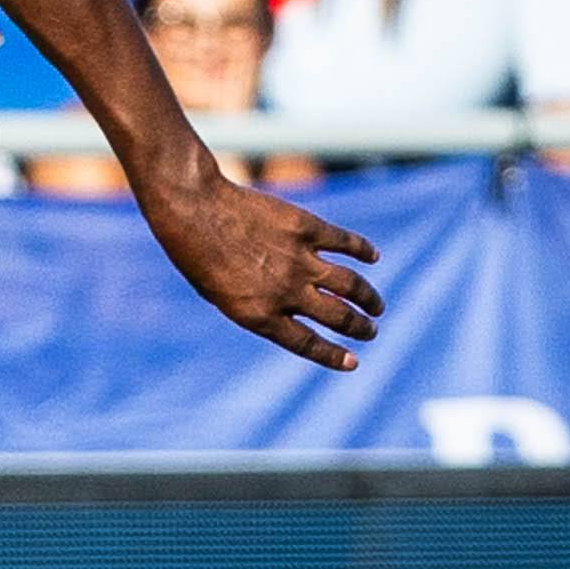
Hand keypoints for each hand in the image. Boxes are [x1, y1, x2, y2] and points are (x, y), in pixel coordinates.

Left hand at [140, 166, 382, 371]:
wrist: (193, 207)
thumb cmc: (195, 254)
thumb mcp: (218, 294)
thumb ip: (256, 305)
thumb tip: (290, 311)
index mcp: (259, 315)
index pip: (307, 343)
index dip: (334, 355)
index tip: (353, 361)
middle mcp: (285, 292)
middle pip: (338, 316)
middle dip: (359, 328)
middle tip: (370, 331)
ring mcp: (299, 259)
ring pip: (351, 285)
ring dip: (369, 298)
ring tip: (376, 306)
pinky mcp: (306, 227)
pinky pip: (345, 243)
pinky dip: (363, 250)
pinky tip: (372, 257)